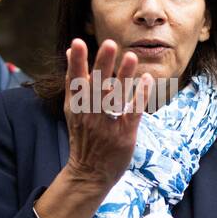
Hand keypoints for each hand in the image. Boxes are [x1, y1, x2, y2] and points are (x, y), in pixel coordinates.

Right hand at [35, 38, 153, 217]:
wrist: (88, 173)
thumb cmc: (83, 136)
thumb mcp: (72, 109)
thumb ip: (73, 81)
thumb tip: (69, 52)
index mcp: (75, 107)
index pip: (74, 81)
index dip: (76, 62)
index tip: (77, 43)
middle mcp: (89, 114)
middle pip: (96, 86)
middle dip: (102, 65)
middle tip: (110, 44)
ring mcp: (107, 125)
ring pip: (115, 97)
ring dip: (124, 77)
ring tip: (132, 56)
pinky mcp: (124, 134)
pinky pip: (132, 112)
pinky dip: (139, 96)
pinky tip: (147, 79)